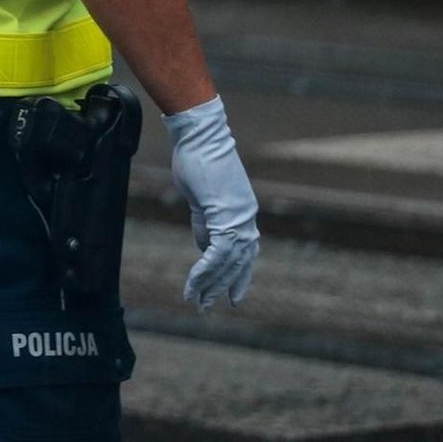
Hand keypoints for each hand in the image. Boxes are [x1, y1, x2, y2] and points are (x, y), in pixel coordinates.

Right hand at [165, 96, 259, 309]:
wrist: (200, 136)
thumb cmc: (196, 160)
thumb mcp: (201, 197)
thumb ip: (205, 222)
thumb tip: (206, 246)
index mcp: (243, 212)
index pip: (245, 252)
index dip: (238, 276)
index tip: (233, 296)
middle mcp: (247, 219)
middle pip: (238, 262)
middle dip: (224, 286)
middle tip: (210, 306)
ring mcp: (239, 219)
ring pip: (228, 264)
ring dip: (211, 284)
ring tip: (198, 301)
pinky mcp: (225, 218)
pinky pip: (217, 255)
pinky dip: (205, 271)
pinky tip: (194, 283)